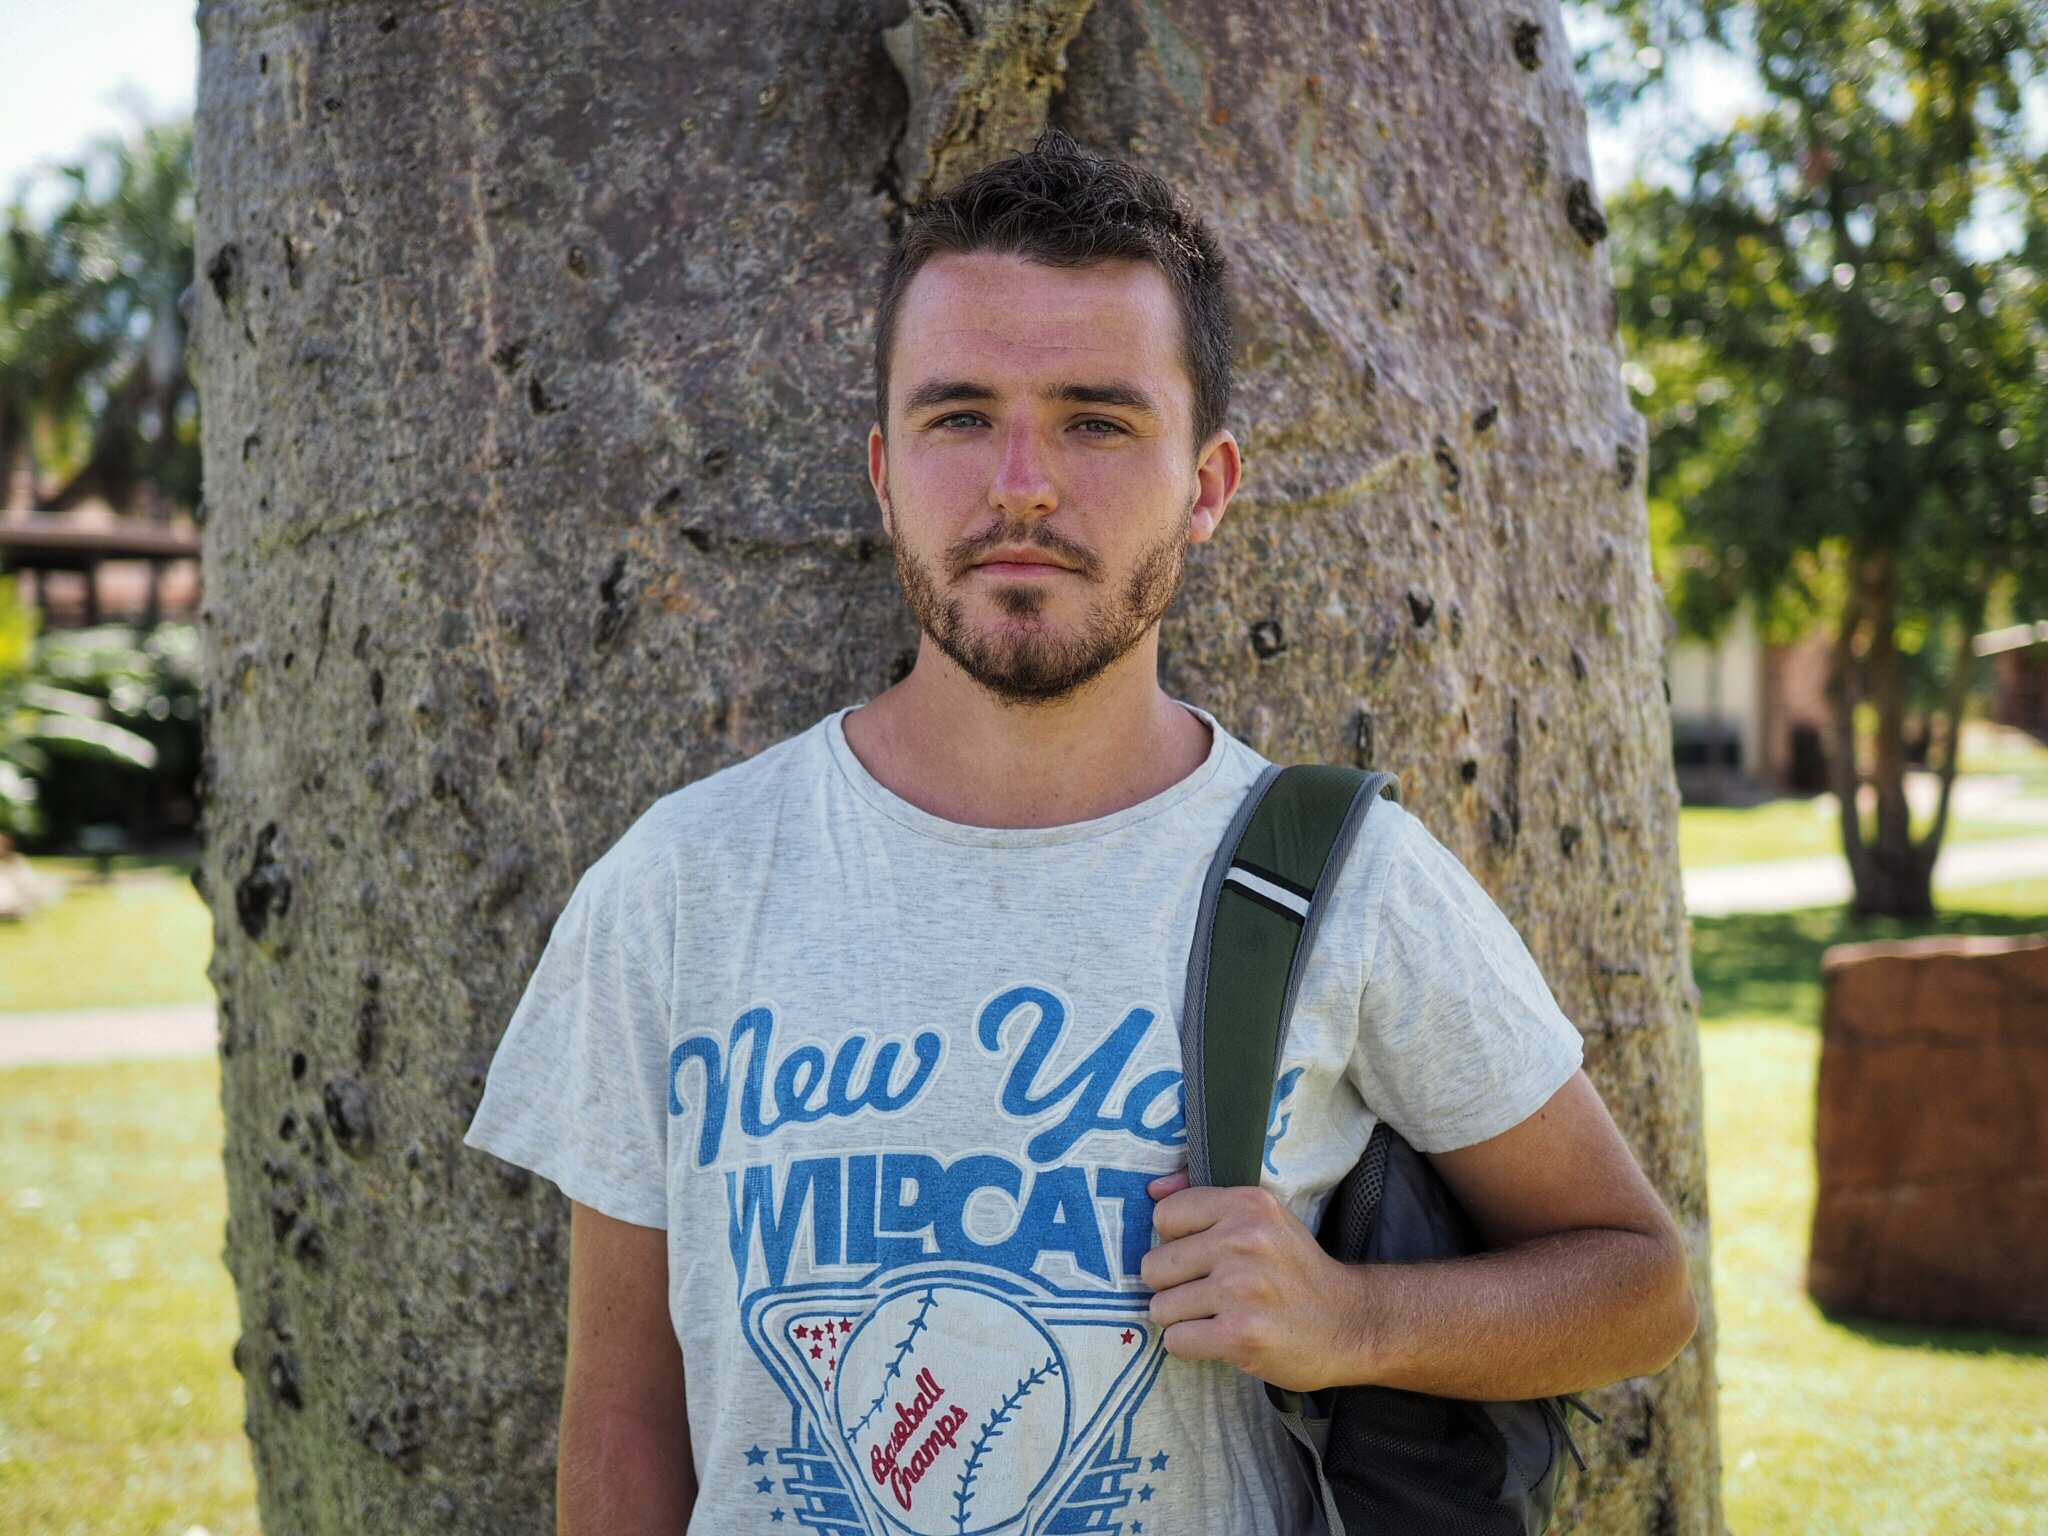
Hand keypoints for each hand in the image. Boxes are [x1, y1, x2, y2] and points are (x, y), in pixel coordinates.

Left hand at [1140, 1168, 1376, 1393]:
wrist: (1351, 1324)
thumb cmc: (1296, 1271)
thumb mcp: (1264, 1218)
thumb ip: (1206, 1200)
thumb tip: (1152, 1189)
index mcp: (1247, 1205)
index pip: (1165, 1216)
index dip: (1176, 1242)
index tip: (1203, 1257)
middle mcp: (1242, 1241)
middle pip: (1154, 1266)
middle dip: (1174, 1286)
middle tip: (1210, 1293)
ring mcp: (1241, 1289)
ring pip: (1161, 1308)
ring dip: (1183, 1319)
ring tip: (1218, 1316)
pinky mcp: (1240, 1335)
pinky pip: (1176, 1341)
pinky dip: (1192, 1346)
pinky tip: (1221, 1339)